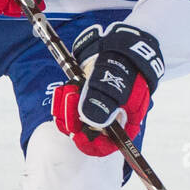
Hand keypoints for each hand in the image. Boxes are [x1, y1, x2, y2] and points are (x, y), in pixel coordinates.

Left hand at [52, 23, 164, 157]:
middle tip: (69, 99)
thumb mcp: (117, 83)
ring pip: (74, 122)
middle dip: (73, 120)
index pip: (106, 146)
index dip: (89, 144)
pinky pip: (70, 108)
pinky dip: (64, 100)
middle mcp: (109, 121)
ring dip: (66, 108)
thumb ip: (103, 103)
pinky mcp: (86, 99)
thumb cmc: (126, 65)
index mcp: (124, 124)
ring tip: (68, 89)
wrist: (122, 43)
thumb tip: (89, 125)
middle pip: (86, 135)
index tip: (76, 134)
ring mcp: (97, 110)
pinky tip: (65, 88)